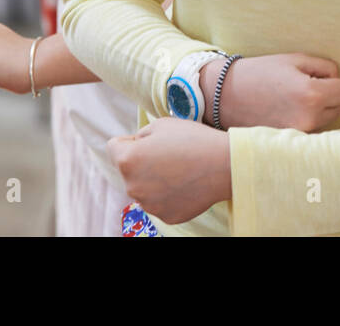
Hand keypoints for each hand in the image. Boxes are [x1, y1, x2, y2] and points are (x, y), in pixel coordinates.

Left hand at [108, 117, 230, 224]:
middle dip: (142, 161)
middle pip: (128, 170)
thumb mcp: (162, 124)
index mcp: (127, 160)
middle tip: (170, 154)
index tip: (152, 140)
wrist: (225, 165)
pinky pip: (159, 201)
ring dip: (154, 179)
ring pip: (144, 187)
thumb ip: (140, 135)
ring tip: (180, 168)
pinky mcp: (165, 216)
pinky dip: (168, 193)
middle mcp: (132, 186)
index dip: (131, 140)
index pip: (113, 146)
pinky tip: (186, 183)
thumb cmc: (194, 139)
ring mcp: (149, 205)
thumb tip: (135, 146)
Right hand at [204, 53, 339, 130]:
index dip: (333, 81)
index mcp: (311, 95)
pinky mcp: (288, 144)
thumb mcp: (294, 59)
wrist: (225, 95)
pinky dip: (304, 123)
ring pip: (325, 122)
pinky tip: (286, 114)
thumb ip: (324, 67)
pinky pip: (310, 133)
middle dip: (327, 97)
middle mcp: (308, 119)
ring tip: (291, 101)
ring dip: (316, 112)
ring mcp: (298, 135)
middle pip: (337, 108)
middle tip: (301, 88)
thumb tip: (338, 80)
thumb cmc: (260, 73)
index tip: (317, 78)